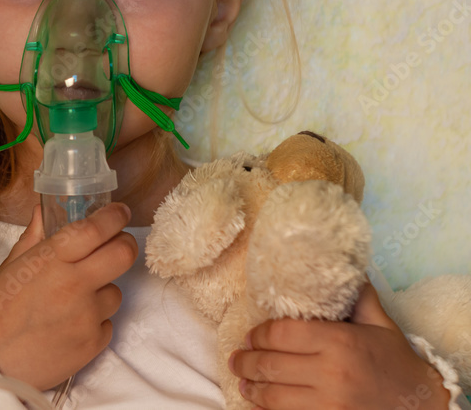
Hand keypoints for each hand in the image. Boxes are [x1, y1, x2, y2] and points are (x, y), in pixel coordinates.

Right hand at [0, 202, 137, 390]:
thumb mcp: (9, 267)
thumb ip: (34, 237)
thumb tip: (44, 211)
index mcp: (50, 260)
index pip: (96, 228)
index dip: (114, 216)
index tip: (119, 212)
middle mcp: (73, 284)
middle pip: (123, 254)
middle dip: (124, 245)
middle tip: (115, 246)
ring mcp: (86, 316)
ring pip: (116, 292)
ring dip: (102, 290)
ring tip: (74, 299)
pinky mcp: (93, 344)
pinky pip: (107, 323)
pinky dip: (94, 321)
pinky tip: (70, 324)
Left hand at [228, 282, 449, 409]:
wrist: (423, 408)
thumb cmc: (397, 364)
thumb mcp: (380, 325)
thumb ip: (358, 296)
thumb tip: (345, 265)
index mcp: (339, 342)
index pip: (281, 333)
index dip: (259, 335)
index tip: (251, 336)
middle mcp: (331, 373)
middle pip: (270, 364)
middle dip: (246, 361)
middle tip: (236, 358)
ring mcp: (328, 404)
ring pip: (273, 395)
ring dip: (252, 387)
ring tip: (244, 381)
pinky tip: (260, 403)